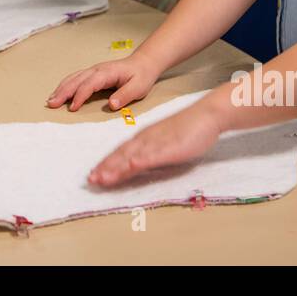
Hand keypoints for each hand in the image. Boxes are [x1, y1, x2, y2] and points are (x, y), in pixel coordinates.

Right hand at [47, 53, 160, 111]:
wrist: (143, 63)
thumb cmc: (141, 76)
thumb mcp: (138, 87)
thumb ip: (125, 95)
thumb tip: (111, 104)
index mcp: (107, 73)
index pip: (89, 84)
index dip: (80, 96)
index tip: (72, 108)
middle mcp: (97, 70)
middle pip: (76, 80)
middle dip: (63, 92)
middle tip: (52, 104)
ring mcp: (93, 71)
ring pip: (73, 78)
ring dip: (61, 89)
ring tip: (51, 100)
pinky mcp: (93, 74)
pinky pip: (76, 78)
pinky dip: (65, 85)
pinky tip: (59, 93)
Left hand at [88, 99, 222, 187]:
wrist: (206, 114)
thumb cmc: (187, 129)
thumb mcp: (164, 141)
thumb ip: (152, 150)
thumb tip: (139, 162)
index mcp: (144, 137)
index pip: (121, 152)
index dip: (107, 164)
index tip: (94, 174)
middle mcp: (146, 139)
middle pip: (121, 155)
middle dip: (105, 168)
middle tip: (90, 180)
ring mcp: (157, 142)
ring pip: (132, 156)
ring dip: (116, 167)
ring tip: (102, 178)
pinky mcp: (170, 146)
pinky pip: (153, 155)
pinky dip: (140, 161)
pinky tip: (131, 165)